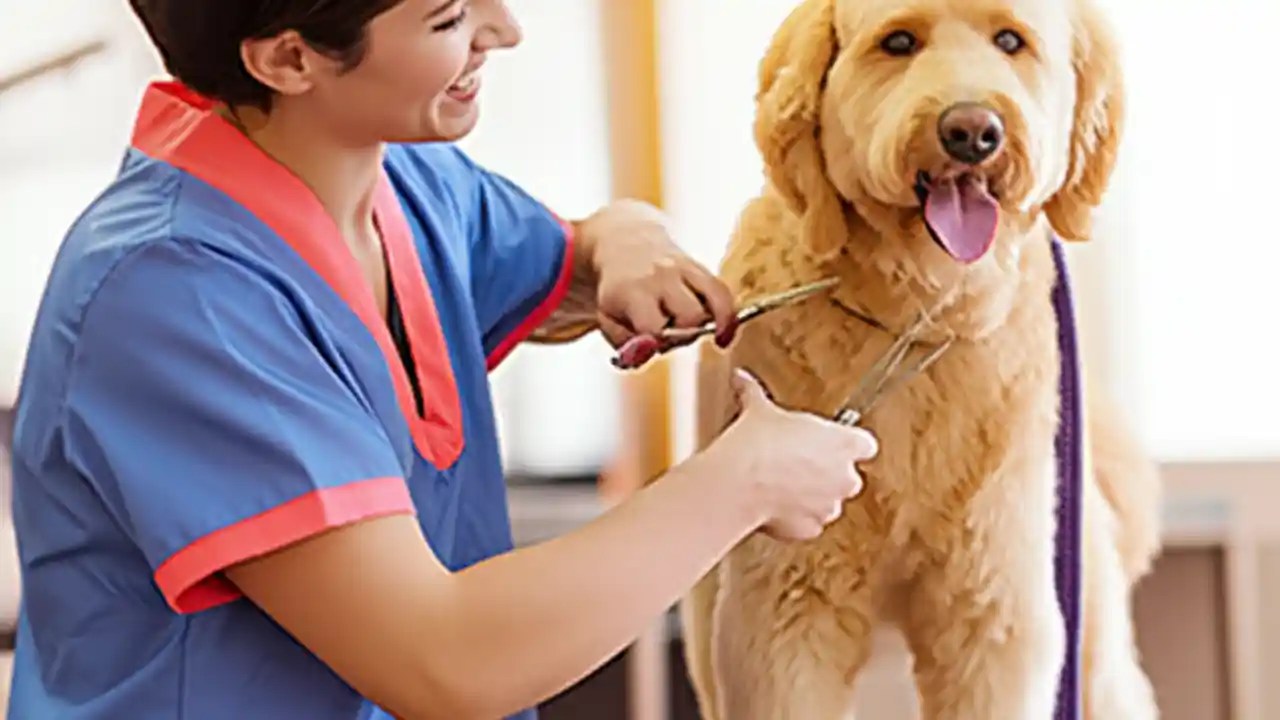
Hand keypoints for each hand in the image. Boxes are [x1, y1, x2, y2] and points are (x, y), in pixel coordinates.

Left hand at [578, 199, 737, 350]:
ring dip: (713, 325)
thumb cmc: (618, 290)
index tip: (653, 348)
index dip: (656, 344)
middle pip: (691, 316)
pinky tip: (723, 334)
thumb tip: (645, 355)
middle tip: (673, 336)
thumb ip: (624, 344)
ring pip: (716, 301)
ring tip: (711, 337)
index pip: (652, 327)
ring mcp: (684, 269)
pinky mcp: (702, 268)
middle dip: (685, 335)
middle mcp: (661, 276)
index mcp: (633, 291)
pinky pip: (724, 293)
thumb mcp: (607, 319)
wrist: (625, 244)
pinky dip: (728, 315)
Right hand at [707, 369, 878, 541]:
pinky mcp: (810, 529)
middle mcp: (845, 477)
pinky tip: (775, 506)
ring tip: (784, 486)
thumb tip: (741, 379)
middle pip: (849, 477)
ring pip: (829, 503)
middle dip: (828, 473)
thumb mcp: (758, 409)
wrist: (741, 482)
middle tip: (800, 464)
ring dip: (813, 497)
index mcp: (844, 443)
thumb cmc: (758, 445)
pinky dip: (796, 518)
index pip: (865, 445)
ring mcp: (829, 506)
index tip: (830, 442)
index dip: (847, 444)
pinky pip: (809, 524)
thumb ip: (754, 393)